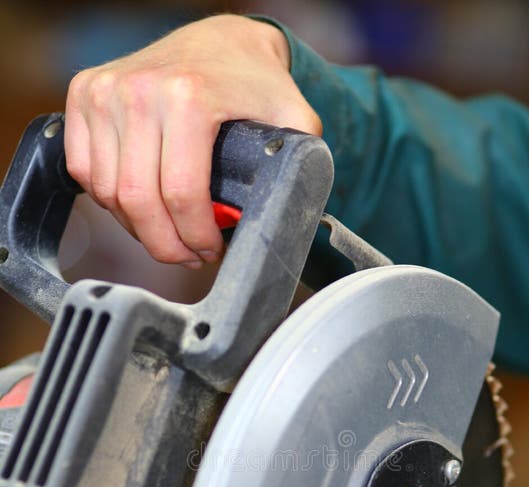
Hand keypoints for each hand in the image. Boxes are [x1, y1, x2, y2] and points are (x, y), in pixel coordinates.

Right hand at [65, 15, 320, 266]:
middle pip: (138, 201)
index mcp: (188, 97)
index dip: (196, 237)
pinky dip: (109, 200)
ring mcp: (104, 91)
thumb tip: (292, 219)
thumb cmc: (255, 84)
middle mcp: (139, 91)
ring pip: (108, 193)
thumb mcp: (293, 120)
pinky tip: (141, 205)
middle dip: (164, 245)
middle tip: (188, 257)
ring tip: (168, 234)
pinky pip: (85, 172)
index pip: (181, 194)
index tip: (211, 251)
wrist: (220, 40)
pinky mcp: (84, 94)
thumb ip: (298, 167)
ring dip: (138, 228)